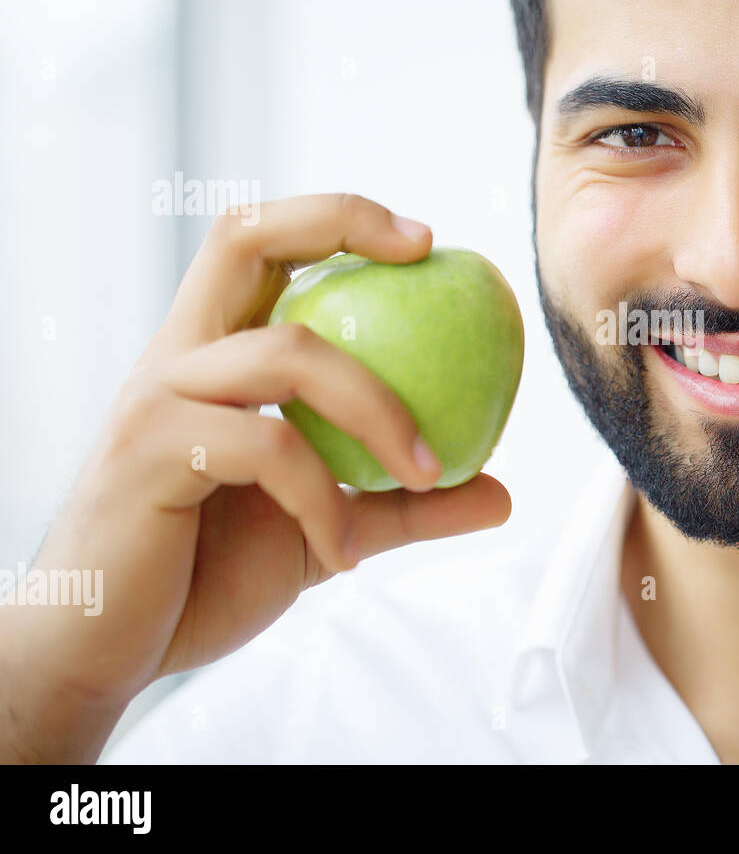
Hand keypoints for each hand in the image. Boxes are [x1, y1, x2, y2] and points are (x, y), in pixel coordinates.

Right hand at [0, 194, 511, 760]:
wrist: (107, 649)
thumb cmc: (206, 575)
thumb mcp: (327, 528)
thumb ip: (403, 505)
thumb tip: (500, 492)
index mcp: (213, 356)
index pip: (261, 245)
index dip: (338, 220)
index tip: (424, 240)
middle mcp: (179, 357)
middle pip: (246, 237)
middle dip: (339, 220)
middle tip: (425, 250)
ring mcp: (157, 399)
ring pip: (286, 353)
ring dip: (380, 413)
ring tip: (429, 477)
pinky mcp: (147, 452)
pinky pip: (268, 450)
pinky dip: (327, 502)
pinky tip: (345, 555)